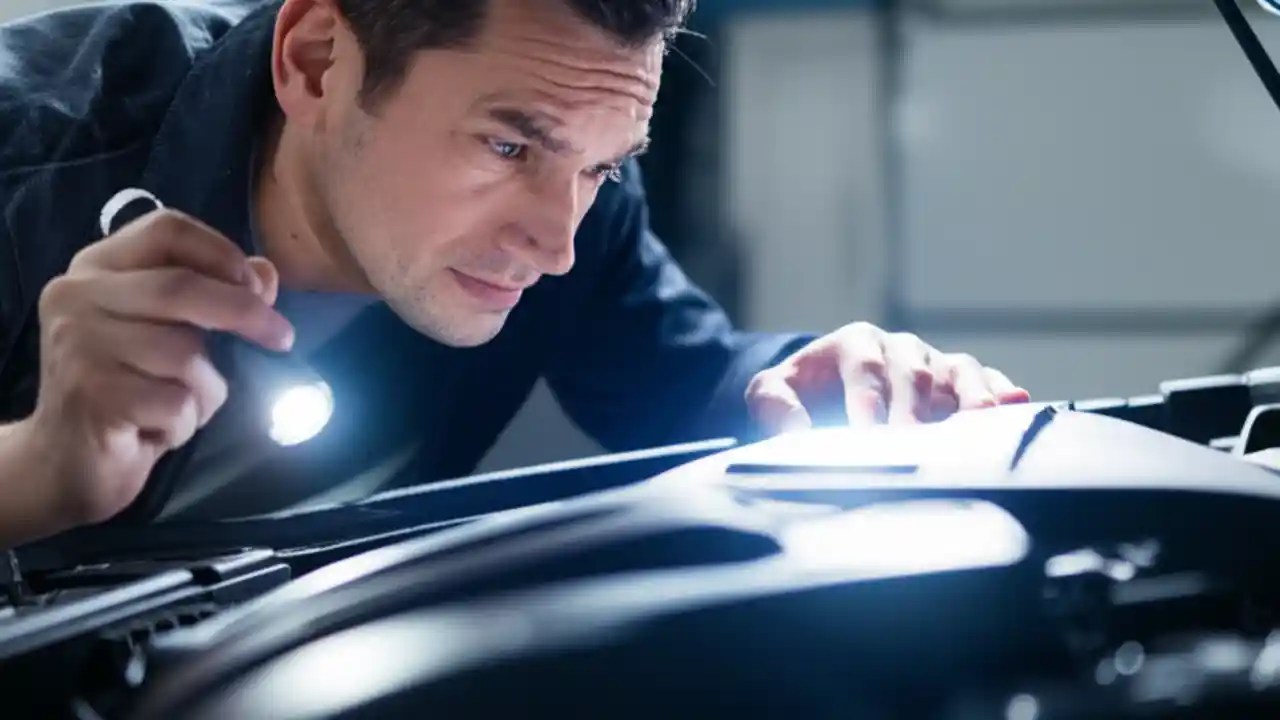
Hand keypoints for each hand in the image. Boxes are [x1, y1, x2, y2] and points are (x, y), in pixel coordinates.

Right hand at [28, 209, 290, 525]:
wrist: (68, 461)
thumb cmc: (132, 388)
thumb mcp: (173, 334)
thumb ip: (217, 296)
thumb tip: (266, 272)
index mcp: (98, 267)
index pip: (166, 230)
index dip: (222, 252)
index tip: (258, 287)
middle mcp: (78, 296)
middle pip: (180, 287)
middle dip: (243, 312)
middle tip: (283, 337)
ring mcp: (79, 345)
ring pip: (183, 353)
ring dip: (206, 388)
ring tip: (181, 405)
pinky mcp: (91, 394)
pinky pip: (175, 401)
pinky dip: (186, 421)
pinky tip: (159, 430)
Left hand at [746, 322, 1029, 435]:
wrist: (827, 382)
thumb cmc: (802, 390)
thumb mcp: (771, 392)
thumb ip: (775, 406)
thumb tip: (795, 432)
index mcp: (856, 343)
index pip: (866, 369)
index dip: (869, 401)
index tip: (868, 435)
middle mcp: (900, 348)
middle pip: (914, 374)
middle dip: (915, 411)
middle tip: (915, 445)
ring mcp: (936, 362)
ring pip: (959, 372)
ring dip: (970, 398)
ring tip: (979, 424)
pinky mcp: (961, 382)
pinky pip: (988, 383)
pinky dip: (1002, 394)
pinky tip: (1015, 407)